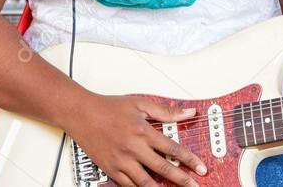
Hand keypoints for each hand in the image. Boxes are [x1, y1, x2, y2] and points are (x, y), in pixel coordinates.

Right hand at [66, 93, 207, 186]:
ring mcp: (121, 161)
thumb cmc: (109, 107)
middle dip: (182, 180)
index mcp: (143, 131)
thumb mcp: (140, 104)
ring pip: (145, 182)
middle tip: (194, 186)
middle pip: (163, 169)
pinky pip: (128, 185)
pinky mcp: (110, 169)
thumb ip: (166, 111)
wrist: (81, 114)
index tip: (201, 168)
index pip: (173, 149)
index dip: (190, 160)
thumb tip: (188, 112)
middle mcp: (133, 148)